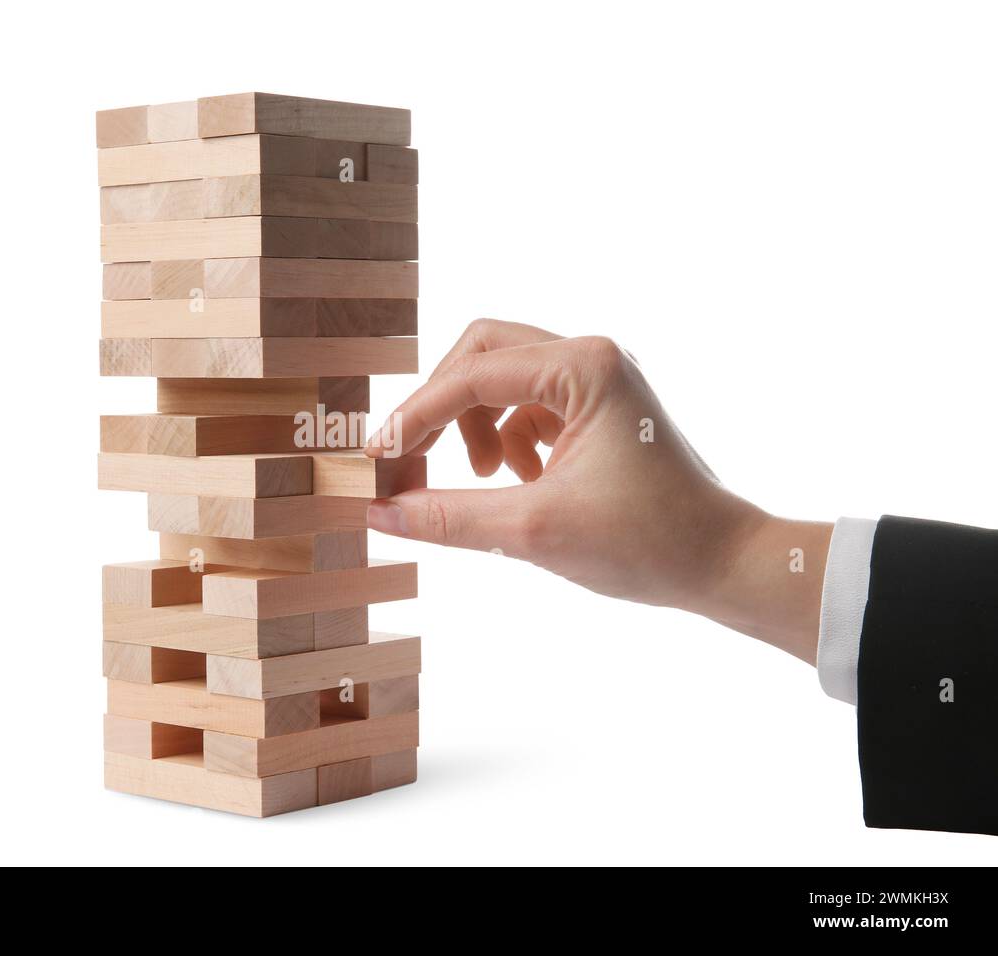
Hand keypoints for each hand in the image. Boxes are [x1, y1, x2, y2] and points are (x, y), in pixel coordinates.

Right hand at [364, 320, 831, 662]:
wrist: (725, 564)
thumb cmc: (648, 543)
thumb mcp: (532, 532)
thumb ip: (446, 517)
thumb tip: (377, 512)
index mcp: (584, 367)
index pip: (471, 377)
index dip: (415, 418)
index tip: (376, 459)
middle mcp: (592, 356)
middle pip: (480, 354)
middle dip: (441, 407)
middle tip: (415, 462)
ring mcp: (598, 379)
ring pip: (500, 378)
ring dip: (474, 423)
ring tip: (484, 479)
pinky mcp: (598, 407)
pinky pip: (526, 404)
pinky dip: (506, 438)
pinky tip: (519, 481)